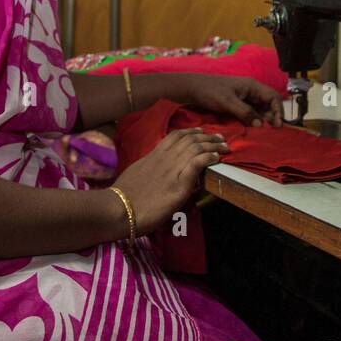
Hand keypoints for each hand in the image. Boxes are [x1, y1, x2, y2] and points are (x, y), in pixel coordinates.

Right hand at [112, 128, 229, 234]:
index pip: (174, 137)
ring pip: (196, 148)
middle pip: (189, 139)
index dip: (190, 132)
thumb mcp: (135, 176)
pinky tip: (216, 158)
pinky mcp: (178, 184)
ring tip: (224, 146)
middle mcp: (163, 158)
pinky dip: (208, 157)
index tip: (200, 131)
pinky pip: (197, 163)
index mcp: (152, 156)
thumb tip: (155, 174)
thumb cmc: (122, 198)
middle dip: (207, 137)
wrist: (117, 209)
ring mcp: (171, 170)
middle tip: (219, 137)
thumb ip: (148, 171)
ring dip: (212, 145)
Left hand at [184, 75, 282, 126]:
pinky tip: (253, 128)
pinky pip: (251, 112)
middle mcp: (251, 91)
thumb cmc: (210, 91)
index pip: (273, 97)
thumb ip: (245, 112)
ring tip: (264, 131)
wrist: (193, 88)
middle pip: (269, 103)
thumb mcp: (228, 102)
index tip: (277, 124)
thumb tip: (260, 124)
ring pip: (260, 109)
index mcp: (252, 86)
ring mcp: (245, 97)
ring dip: (263, 119)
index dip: (278, 110)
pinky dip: (254, 119)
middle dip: (273, 116)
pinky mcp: (238, 103)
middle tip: (273, 130)